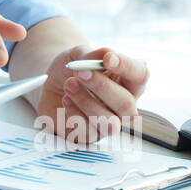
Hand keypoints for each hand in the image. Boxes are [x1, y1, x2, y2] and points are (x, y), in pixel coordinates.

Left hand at [34, 47, 148, 144]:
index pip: (140, 75)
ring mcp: (108, 122)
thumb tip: (106, 54)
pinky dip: (74, 114)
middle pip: (126, 104)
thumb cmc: (71, 70)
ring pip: (109, 123)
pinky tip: (65, 101)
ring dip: (86, 103)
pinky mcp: (90, 135)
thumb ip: (91, 54)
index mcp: (128, 82)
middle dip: (102, 87)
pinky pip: (88, 133)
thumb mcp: (77, 54)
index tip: (108, 59)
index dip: (127, 67)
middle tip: (80, 72)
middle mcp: (123, 105)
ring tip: (69, 85)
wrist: (50, 84)